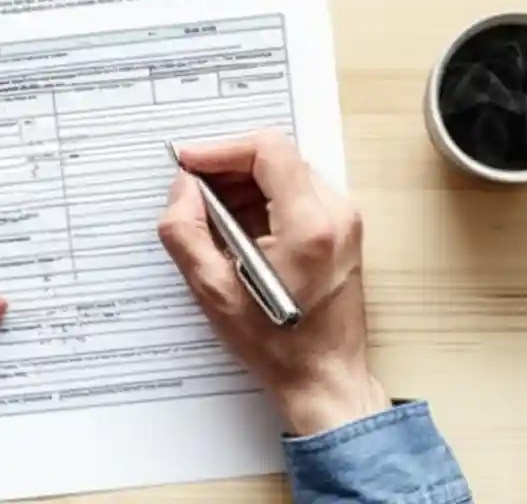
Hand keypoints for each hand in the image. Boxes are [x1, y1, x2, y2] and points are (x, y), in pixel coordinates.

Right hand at [157, 131, 388, 435]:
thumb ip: (186, 232)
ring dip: (244, 183)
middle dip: (228, 167)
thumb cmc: (278, 347)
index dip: (221, 149)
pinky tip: (238, 228)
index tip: (189, 163)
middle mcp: (336, 214)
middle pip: (277, 157)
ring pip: (286, 172)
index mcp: (310, 225)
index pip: (268, 151)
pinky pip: (298, 193)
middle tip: (193, 191)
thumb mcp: (213, 292)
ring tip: (212, 215)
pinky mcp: (341, 231)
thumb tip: (183, 189)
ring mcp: (344, 221)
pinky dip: (263, 199)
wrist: (325, 378)